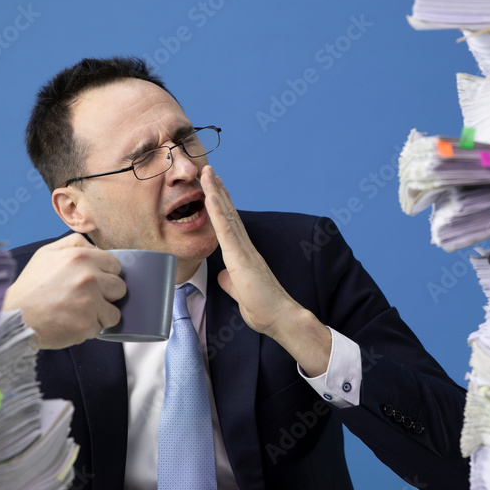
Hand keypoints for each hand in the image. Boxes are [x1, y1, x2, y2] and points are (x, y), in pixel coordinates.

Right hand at [3, 233, 126, 348]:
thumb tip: (97, 248)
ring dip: (100, 314)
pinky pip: (100, 328)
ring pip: (114, 311)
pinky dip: (89, 329)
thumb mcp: (47, 252)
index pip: (115, 265)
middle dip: (106, 295)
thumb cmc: (31, 287)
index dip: (105, 275)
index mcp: (81, 257)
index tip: (92, 282)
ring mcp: (90, 303)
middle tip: (85, 298)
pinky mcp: (87, 325)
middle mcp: (89, 278)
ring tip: (78, 312)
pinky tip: (71, 323)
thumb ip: (75, 243)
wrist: (14, 317)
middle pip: (120, 288)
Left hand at [201, 165, 331, 374]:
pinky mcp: (241, 257)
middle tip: (209, 170)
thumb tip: (223, 276)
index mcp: (245, 255)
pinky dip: (217, 211)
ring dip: (216, 192)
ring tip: (208, 173)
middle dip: (218, 190)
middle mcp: (245, 247)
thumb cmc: (265, 309)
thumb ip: (232, 283)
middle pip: (229, 213)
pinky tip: (210, 196)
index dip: (222, 205)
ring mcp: (244, 250)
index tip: (215, 188)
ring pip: (227, 215)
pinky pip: (226, 230)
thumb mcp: (241, 294)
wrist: (281, 318)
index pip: (230, 225)